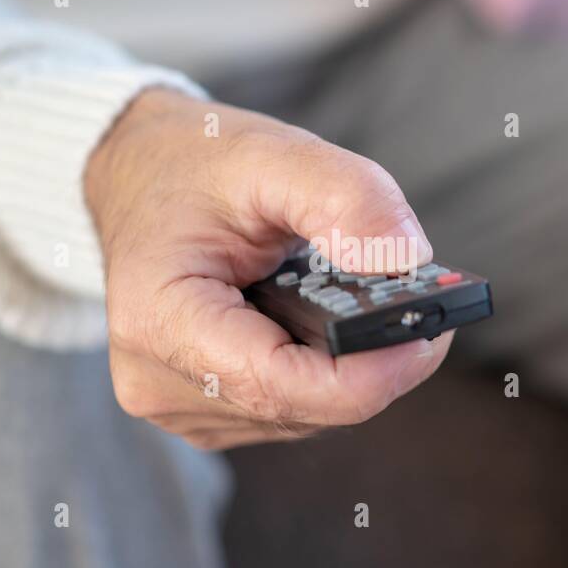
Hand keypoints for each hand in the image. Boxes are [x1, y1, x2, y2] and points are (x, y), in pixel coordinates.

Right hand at [83, 88, 453, 448]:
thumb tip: (406, 258)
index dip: (370, 372)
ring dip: (351, 364)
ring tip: (355, 294)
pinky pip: (293, 409)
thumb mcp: (269, 153)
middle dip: (373, 358)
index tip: (428, 332)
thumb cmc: (191, 164)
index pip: (280, 386)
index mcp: (158, 321)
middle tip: (418, 298)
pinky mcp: (207, 410)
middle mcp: (159, 380)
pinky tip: (321, 318)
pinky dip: (325, 369)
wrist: (139, 175)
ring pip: (307, 414)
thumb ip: (345, 195)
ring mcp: (181, 406)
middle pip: (305, 404)